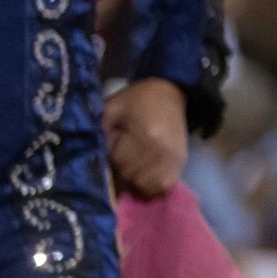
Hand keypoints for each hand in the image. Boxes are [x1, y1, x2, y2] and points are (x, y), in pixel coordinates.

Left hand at [103, 78, 189, 198]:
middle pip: (133, 177)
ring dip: (137, 181)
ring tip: (133, 165)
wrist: (169, 91)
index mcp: (146, 136)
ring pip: (149, 186)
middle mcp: (163, 152)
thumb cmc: (137, 99)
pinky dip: (153, 185)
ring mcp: (174, 159)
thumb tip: (95, 157)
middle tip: (121, 155)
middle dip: (122, 171)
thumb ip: (100, 132)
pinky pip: (165, 185)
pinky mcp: (181, 162)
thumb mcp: (111, 108)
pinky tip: (146, 175)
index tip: (111, 147)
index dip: (111, 159)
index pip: (121, 165)